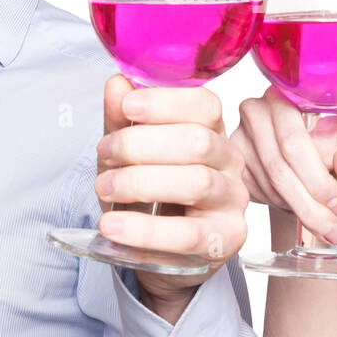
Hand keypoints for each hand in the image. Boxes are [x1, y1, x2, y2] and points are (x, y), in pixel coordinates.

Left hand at [97, 74, 248, 320]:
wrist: (160, 253)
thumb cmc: (148, 196)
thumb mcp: (128, 155)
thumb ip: (122, 120)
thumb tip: (117, 83)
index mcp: (212, 131)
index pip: (206, 104)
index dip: (166, 102)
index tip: (127, 107)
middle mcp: (230, 161)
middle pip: (198, 141)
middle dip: (141, 144)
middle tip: (104, 153)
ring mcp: (232, 201)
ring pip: (197, 182)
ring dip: (140, 182)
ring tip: (104, 188)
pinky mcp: (225, 240)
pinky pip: (189, 233)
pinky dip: (146, 230)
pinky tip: (112, 226)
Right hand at [230, 86, 336, 245]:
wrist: (300, 141)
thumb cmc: (325, 138)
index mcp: (286, 94)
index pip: (295, 143)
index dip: (320, 182)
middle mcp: (255, 110)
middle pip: (279, 169)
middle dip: (313, 207)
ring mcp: (238, 135)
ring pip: (269, 185)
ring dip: (302, 211)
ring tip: (329, 224)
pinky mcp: (232, 160)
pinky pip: (257, 192)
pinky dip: (284, 207)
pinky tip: (304, 209)